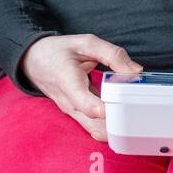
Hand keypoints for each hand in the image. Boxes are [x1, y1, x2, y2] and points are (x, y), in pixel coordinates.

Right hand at [20, 33, 144, 140]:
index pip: (87, 106)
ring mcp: (72, 112)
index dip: (106, 111)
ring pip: (96, 129)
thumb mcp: (85, 43)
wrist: (33, 61)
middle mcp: (69, 103)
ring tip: (136, 116)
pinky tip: (125, 116)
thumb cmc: (58, 51)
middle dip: (118, 124)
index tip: (123, 108)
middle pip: (96, 125)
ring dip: (115, 127)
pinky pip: (95, 126)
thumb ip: (112, 54)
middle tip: (139, 114)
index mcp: (68, 82)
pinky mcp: (77, 114)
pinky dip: (110, 124)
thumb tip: (136, 71)